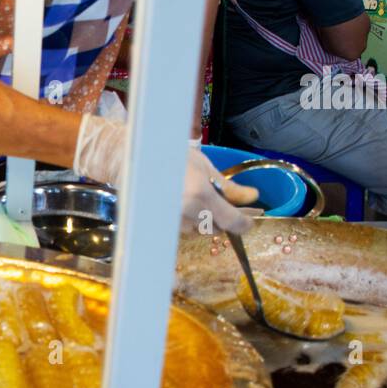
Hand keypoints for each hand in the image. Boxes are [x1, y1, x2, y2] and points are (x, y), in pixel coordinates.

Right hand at [74, 116, 257, 232]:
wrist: (134, 162)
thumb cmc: (170, 157)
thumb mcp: (204, 166)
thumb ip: (228, 186)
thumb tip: (252, 197)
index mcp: (200, 195)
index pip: (232, 221)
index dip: (245, 223)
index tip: (250, 220)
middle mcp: (187, 213)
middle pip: (217, 227)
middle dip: (223, 217)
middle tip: (223, 201)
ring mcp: (172, 221)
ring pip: (200, 230)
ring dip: (205, 218)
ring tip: (197, 197)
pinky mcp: (162, 225)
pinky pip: (184, 229)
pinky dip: (190, 220)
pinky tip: (184, 202)